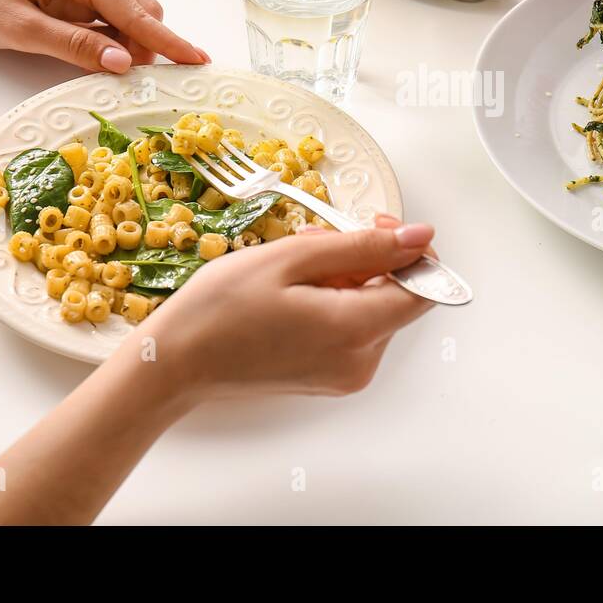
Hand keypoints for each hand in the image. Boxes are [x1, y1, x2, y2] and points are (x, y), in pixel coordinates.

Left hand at [0, 0, 208, 72]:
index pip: (138, 15)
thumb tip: (123, 62)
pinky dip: (116, 33)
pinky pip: (117, 9)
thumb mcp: (22, 31)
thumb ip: (76, 46)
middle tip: (125, 78)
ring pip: (134, 11)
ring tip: (100, 60)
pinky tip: (94, 45)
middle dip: (145, 46)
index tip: (199, 61)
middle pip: (144, 12)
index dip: (170, 43)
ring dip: (129, 41)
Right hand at [141, 216, 436, 400]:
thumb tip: (420, 238)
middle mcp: (361, 362)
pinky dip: (337, 301)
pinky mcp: (333, 376)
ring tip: (296, 268)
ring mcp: (348, 374)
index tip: (376, 225)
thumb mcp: (291, 258)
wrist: (176, 363)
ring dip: (349, 278)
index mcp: (355, 331)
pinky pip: (355, 327)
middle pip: (400, 296)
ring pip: (376, 308)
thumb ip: (363, 246)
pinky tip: (296, 291)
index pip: (426, 288)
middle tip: (319, 240)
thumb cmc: (219, 309)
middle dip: (370, 259)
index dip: (410, 251)